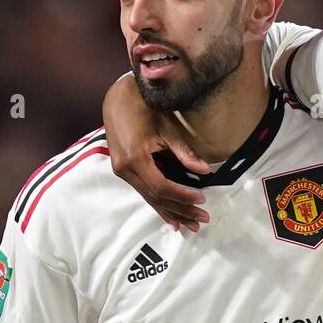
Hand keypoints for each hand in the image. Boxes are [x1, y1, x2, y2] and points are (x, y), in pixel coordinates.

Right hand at [102, 73, 211, 232]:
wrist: (117, 98)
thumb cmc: (144, 107)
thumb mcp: (167, 127)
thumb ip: (184, 152)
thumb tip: (205, 171)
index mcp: (135, 157)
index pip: (162, 187)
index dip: (182, 196)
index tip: (201, 200)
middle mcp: (125, 168)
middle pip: (156, 197)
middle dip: (180, 209)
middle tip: (202, 219)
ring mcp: (121, 171)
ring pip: (149, 198)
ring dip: (171, 212)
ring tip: (190, 224)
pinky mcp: (122, 170)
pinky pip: (143, 192)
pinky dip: (158, 205)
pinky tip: (171, 219)